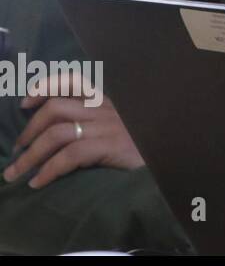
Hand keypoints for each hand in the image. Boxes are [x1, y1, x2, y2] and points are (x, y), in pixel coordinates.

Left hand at [4, 74, 143, 188]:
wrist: (168, 160)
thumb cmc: (141, 148)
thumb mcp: (118, 128)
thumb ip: (94, 125)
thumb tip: (53, 136)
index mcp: (105, 103)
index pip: (73, 82)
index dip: (45, 88)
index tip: (25, 103)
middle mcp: (104, 111)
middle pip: (56, 108)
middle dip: (29, 129)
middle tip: (18, 150)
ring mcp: (108, 128)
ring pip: (57, 133)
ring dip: (30, 155)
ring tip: (16, 172)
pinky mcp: (111, 147)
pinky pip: (70, 155)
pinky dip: (48, 170)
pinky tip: (38, 183)